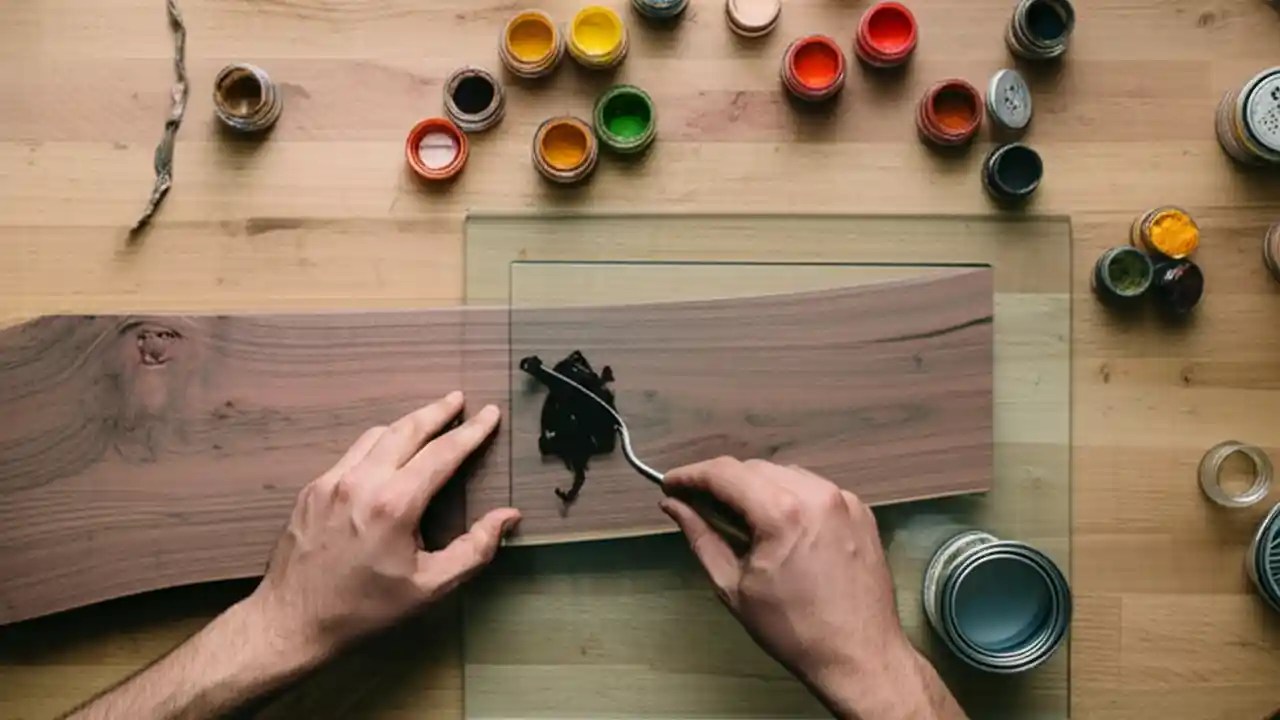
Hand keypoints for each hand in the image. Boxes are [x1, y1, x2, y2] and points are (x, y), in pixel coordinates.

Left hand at [246, 392, 520, 658]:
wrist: (292, 620)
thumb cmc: (365, 608)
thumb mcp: (430, 588)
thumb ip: (474, 550)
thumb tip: (507, 516)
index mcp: (394, 505)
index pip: (441, 454)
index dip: (470, 432)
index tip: (489, 414)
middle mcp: (361, 482)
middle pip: (407, 429)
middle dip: (437, 411)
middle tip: (458, 399)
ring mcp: (331, 481)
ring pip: (376, 435)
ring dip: (406, 424)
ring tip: (428, 421)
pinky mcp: (312, 489)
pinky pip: (352, 454)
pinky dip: (377, 444)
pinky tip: (387, 453)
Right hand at [660, 458, 962, 719]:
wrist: (860, 655)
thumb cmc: (792, 630)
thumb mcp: (733, 586)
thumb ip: (701, 537)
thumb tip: (673, 505)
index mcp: (782, 512)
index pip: (725, 472)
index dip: (691, 474)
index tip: (670, 482)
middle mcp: (816, 493)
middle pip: (754, 468)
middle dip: (722, 481)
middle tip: (699, 504)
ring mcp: (844, 499)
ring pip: (785, 473)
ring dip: (756, 486)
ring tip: (740, 517)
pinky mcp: (861, 510)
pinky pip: (814, 488)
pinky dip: (789, 496)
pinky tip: (780, 525)